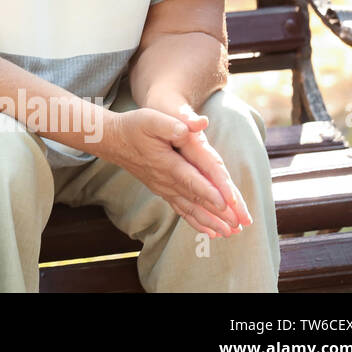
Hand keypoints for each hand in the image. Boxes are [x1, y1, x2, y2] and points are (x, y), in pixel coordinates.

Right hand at [104, 108, 243, 238]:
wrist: (113, 140)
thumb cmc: (134, 126)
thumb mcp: (151, 118)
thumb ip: (173, 123)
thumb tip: (198, 124)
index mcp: (167, 162)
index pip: (191, 179)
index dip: (209, 191)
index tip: (227, 203)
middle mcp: (166, 179)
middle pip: (196, 198)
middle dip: (218, 213)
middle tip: (238, 226)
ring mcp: (164, 187)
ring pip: (190, 208)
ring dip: (210, 222)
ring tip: (229, 233)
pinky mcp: (163, 190)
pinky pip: (181, 209)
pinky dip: (196, 222)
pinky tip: (209, 232)